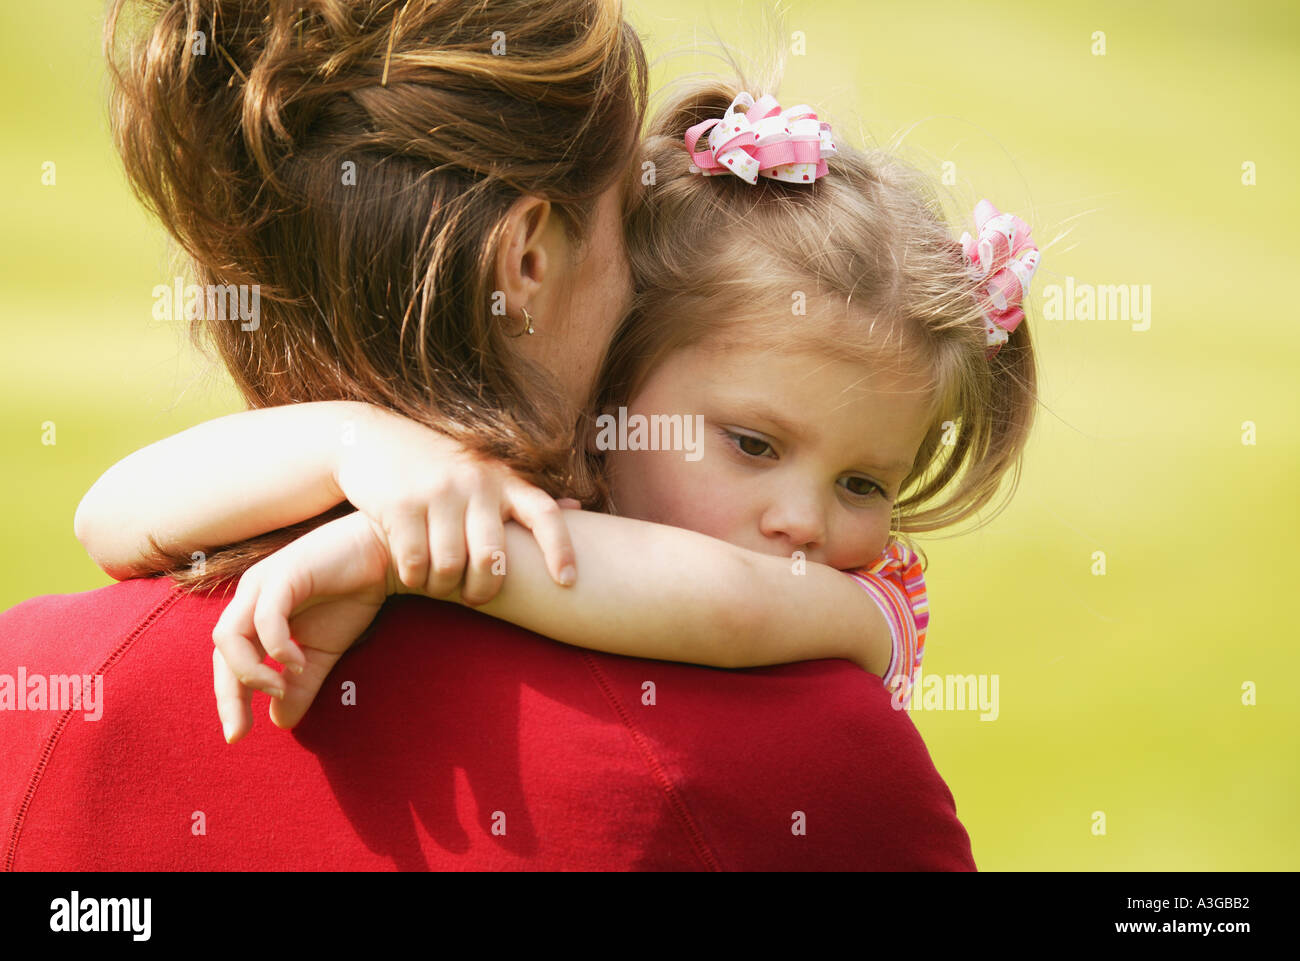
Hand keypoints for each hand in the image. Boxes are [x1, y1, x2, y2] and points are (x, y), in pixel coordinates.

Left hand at [211, 510, 394, 743]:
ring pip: (230, 634)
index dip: (229, 698)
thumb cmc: (351, 598)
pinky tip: (298, 661)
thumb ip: (300, 685)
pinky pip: (267, 615)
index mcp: (255, 613)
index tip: (239, 735)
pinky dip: (277, 645)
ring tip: (280, 688)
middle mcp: (250, 595)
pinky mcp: (286, 573)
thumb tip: (280, 722)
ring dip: (250, 670)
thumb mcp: (322, 652)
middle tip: (241, 730)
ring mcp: (265, 582)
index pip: (228, 660)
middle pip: (221, 649)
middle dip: (228, 693)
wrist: (384, 558)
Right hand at [333, 404, 576, 604]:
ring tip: (438, 585)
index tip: (567, 581)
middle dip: (483, 589)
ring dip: (443, 586)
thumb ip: (521, 494)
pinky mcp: (401, 503)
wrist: (372, 438)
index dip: (560, 549)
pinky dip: (414, 577)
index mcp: (503, 478)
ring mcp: (438, 491)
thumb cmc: (439, 467)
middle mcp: (476, 482)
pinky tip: (412, 574)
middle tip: (474, 599)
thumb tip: (577, 507)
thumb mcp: (483, 471)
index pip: (544, 513)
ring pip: (451, 566)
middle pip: (492, 557)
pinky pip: (415, 561)